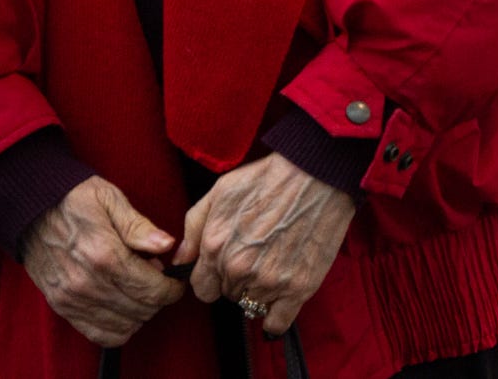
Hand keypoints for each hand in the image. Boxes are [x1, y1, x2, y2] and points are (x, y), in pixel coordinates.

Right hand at [20, 176, 184, 347]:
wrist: (31, 208)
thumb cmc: (75, 199)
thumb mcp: (111, 200)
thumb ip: (140, 227)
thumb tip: (168, 245)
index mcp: (105, 254)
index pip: (152, 290)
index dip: (172, 288)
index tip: (175, 280)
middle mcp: (88, 283)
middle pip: (142, 310)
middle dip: (158, 298)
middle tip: (155, 278)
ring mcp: (72, 298)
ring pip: (124, 326)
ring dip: (140, 313)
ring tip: (137, 289)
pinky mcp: (61, 306)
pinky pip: (98, 334)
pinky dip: (118, 327)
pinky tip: (122, 305)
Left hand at [175, 153, 355, 337]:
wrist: (317, 174)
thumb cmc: (268, 178)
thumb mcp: (220, 191)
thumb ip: (193, 227)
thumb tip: (180, 260)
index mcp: (215, 246)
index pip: (202, 288)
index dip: (213, 278)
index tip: (227, 267)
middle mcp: (237, 268)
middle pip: (228, 294)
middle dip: (238, 279)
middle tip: (259, 254)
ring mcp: (268, 280)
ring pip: (252, 304)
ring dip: (260, 290)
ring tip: (276, 262)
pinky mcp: (297, 288)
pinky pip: (276, 323)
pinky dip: (276, 315)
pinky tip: (281, 299)